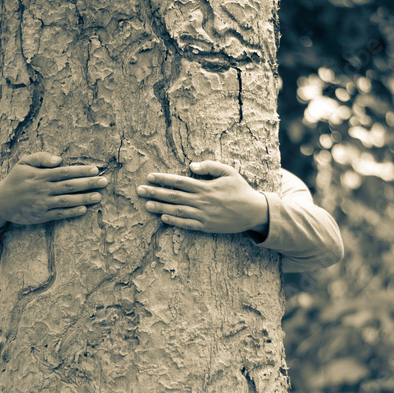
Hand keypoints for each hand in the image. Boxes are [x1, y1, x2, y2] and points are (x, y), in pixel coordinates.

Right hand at [0, 152, 108, 237]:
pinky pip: (59, 214)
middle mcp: (43, 190)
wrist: (1, 202)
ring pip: (67, 201)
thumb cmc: (16, 179)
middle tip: (105, 181)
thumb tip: (59, 159)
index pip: (65, 172)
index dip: (81, 171)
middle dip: (88, 184)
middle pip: (70, 186)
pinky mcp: (41, 216)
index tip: (95, 170)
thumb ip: (41, 158)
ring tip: (99, 196)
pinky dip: (72, 212)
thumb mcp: (23, 163)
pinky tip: (84, 210)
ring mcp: (42, 204)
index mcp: (40, 175)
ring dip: (84, 199)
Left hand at [135, 159, 267, 236]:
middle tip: (139, 190)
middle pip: (173, 196)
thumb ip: (210, 166)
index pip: (179, 181)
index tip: (150, 177)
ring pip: (177, 210)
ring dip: (160, 207)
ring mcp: (203, 214)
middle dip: (155, 192)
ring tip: (146, 205)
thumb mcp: (229, 172)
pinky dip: (174, 221)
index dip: (163, 179)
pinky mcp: (206, 226)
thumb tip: (191, 165)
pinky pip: (187, 224)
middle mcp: (202, 200)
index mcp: (205, 186)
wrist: (254, 211)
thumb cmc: (240, 190)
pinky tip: (163, 218)